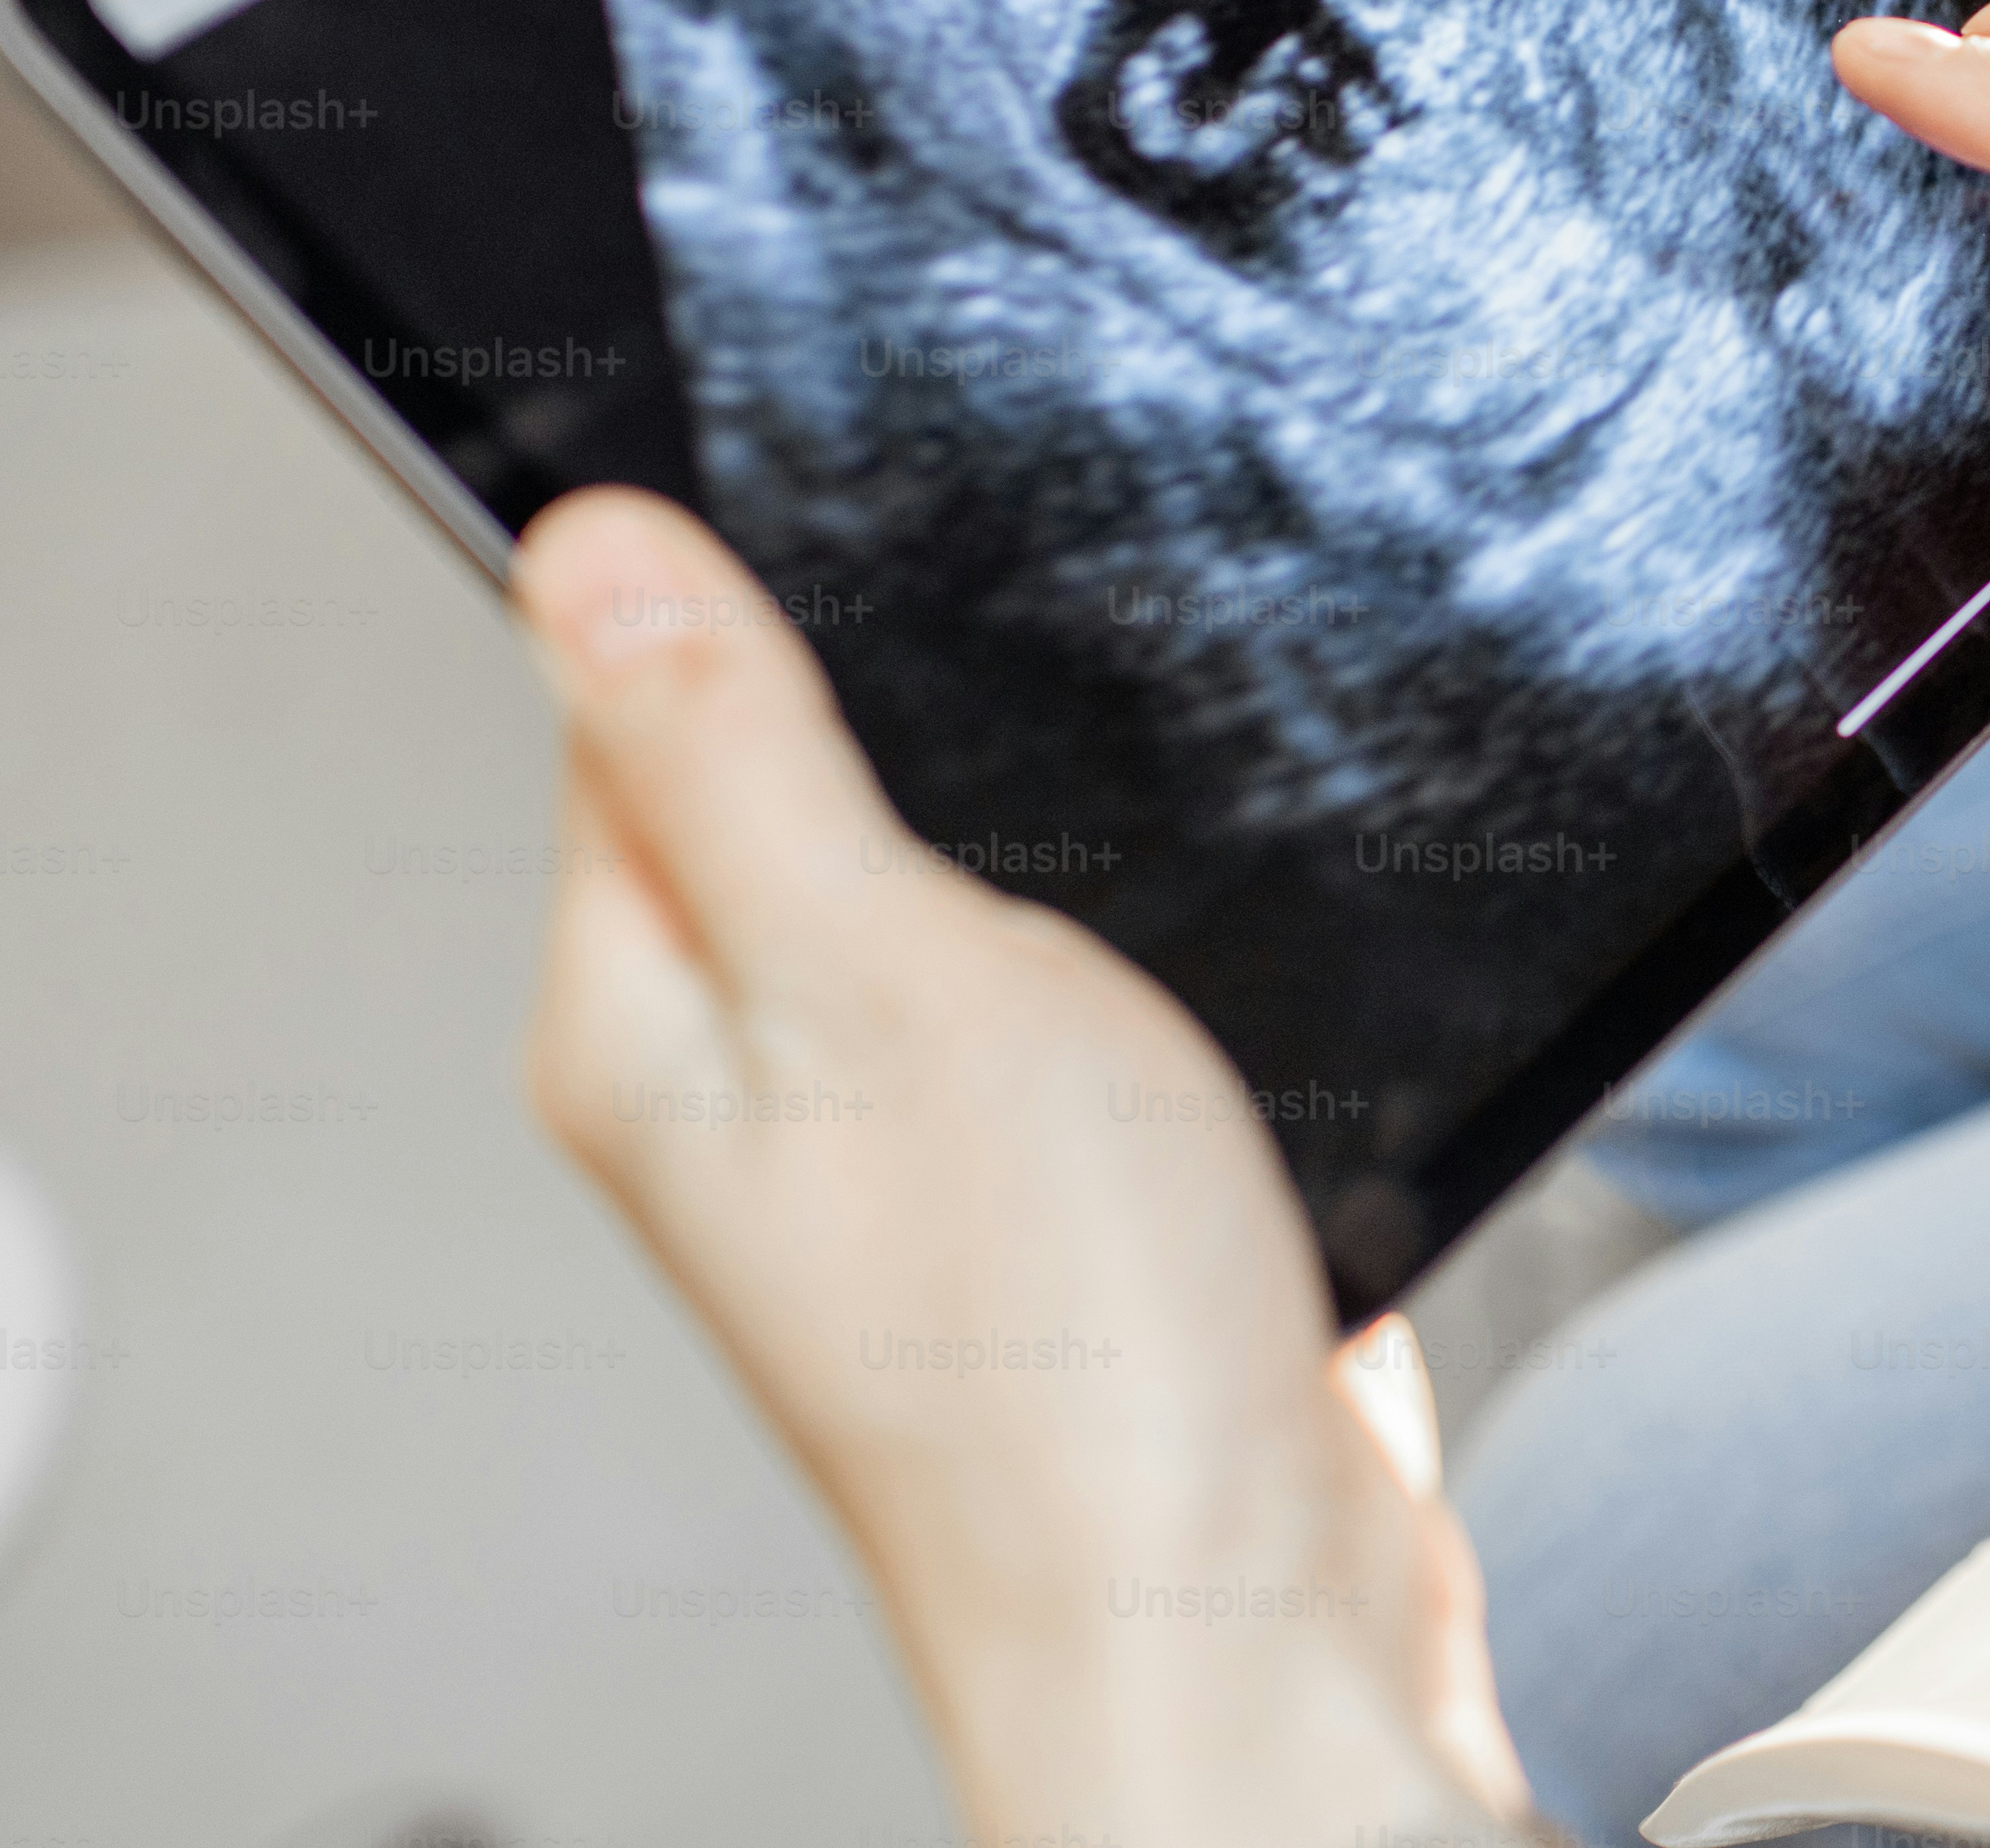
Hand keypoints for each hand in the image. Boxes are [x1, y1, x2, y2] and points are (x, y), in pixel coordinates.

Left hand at [512, 490, 1541, 1847]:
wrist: (1241, 1598)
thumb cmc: (1063, 1349)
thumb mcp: (883, 972)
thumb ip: (733, 752)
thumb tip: (585, 553)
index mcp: (643, 1021)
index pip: (632, 716)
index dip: (767, 609)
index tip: (908, 588)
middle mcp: (744, 1081)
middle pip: (801, 792)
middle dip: (940, 732)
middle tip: (1054, 744)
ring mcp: (893, 1143)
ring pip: (955, 888)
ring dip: (1057, 851)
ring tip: (1133, 886)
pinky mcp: (1040, 1187)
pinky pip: (1063, 991)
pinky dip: (1135, 953)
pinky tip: (1194, 976)